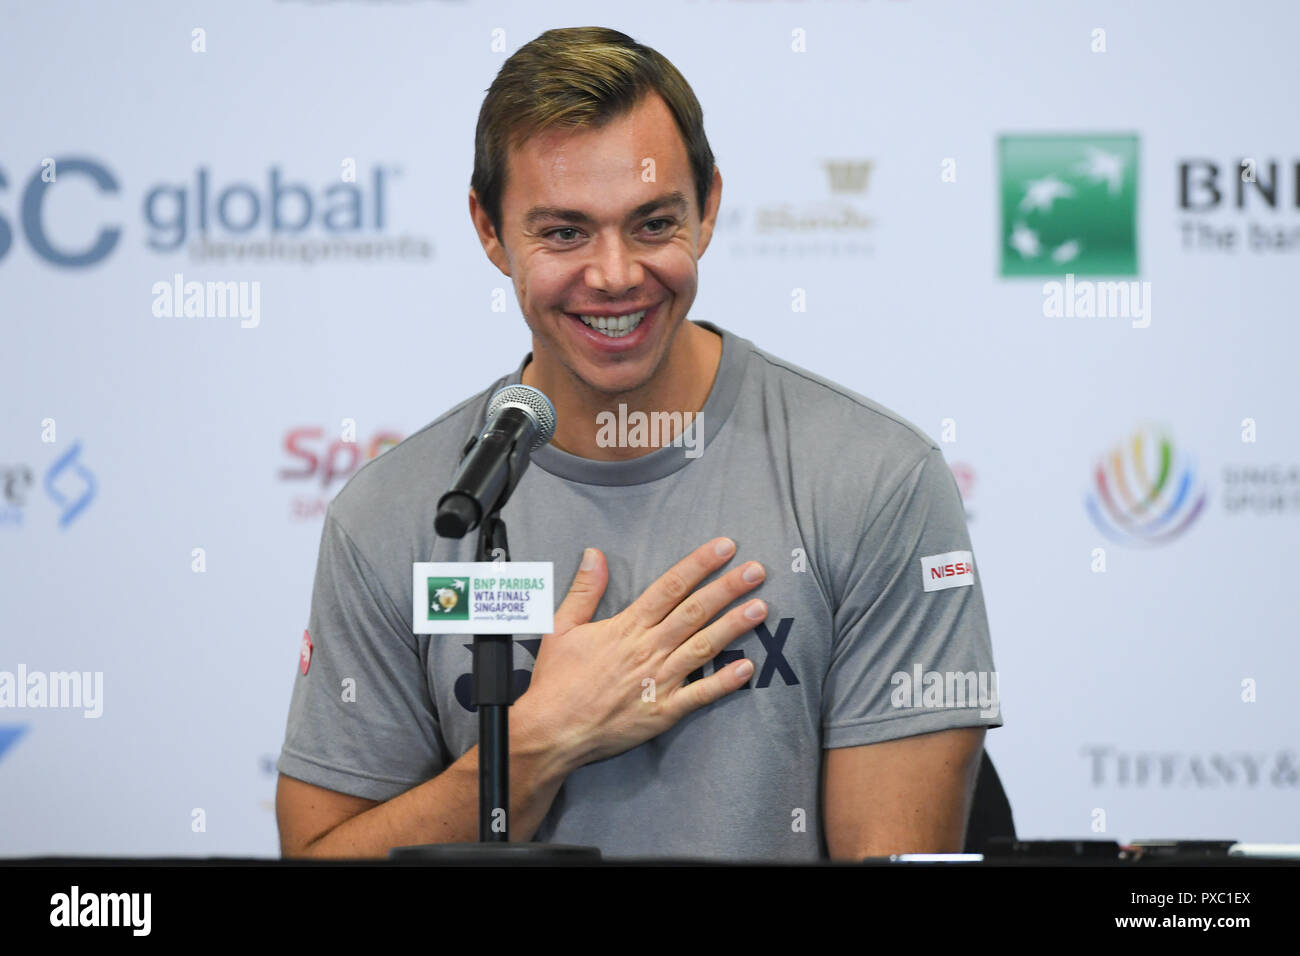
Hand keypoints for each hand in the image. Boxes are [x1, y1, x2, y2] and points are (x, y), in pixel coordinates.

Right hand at [514, 537, 766, 770]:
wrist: (552, 732)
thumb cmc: (556, 681)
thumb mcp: (560, 627)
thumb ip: (584, 590)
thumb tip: (595, 553)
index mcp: (626, 627)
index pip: (670, 587)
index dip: (699, 564)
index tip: (725, 547)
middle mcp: (648, 649)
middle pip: (694, 611)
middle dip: (728, 588)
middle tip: (757, 570)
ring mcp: (659, 681)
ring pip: (703, 647)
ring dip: (734, 626)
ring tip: (761, 608)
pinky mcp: (663, 711)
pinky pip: (700, 694)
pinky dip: (724, 682)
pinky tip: (748, 667)